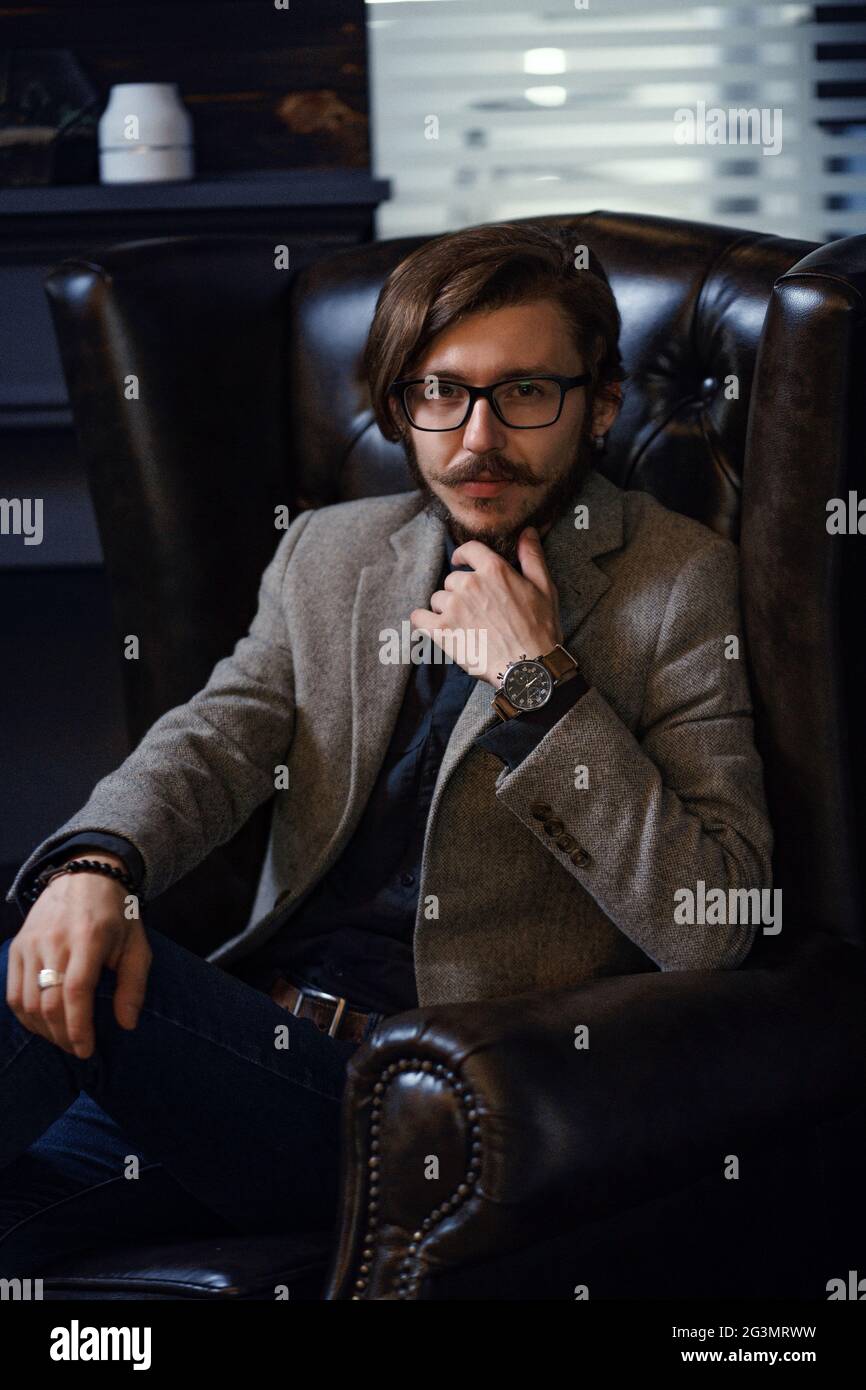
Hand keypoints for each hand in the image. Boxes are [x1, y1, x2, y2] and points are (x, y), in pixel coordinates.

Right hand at [6, 865, 151, 1058]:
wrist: (85, 877)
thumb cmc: (116, 915)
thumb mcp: (137, 944)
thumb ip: (134, 985)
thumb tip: (127, 1024)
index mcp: (89, 937)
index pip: (76, 991)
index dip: (79, 1026)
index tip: (86, 1049)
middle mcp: (55, 939)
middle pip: (48, 1001)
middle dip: (63, 1034)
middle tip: (78, 1049)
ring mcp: (31, 942)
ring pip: (27, 1001)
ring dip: (43, 1029)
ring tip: (63, 1039)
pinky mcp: (17, 946)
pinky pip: (13, 991)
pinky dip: (25, 1015)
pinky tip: (42, 1025)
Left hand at [410, 526, 562, 685]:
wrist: (528, 667)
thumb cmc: (540, 628)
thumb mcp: (544, 588)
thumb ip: (532, 557)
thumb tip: (528, 532)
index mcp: (493, 570)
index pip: (468, 550)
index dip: (463, 556)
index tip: (461, 562)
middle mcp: (469, 584)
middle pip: (452, 579)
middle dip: (460, 592)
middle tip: (475, 610)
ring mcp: (453, 607)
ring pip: (438, 599)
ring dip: (446, 609)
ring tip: (464, 625)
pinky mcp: (441, 631)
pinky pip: (419, 618)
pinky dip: (423, 621)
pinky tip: (433, 627)